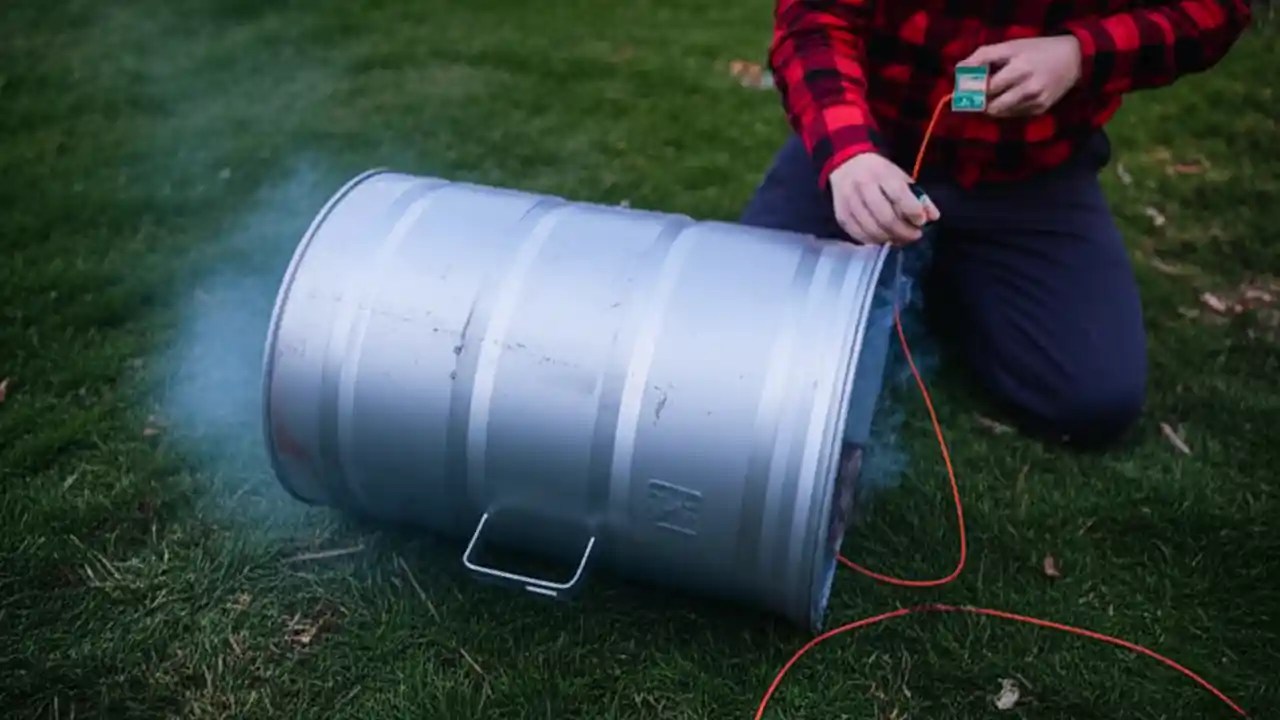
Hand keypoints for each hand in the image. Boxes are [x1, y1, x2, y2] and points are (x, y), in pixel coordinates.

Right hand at [828, 153, 939, 244]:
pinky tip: (882, 239)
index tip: (921, 221)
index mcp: (881, 174)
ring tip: (899, 239)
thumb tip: (933, 217)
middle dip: (903, 232)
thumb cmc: (878, 172)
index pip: (899, 195)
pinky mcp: (841, 215)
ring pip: (871, 230)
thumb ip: (917, 196)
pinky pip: (858, 235)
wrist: (846, 163)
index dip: (913, 212)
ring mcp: (849, 203)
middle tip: (914, 236)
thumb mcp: (900, 176)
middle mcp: (863, 187)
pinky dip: (873, 241)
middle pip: (885, 218)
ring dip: (889, 239)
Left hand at [959, 36, 1082, 116]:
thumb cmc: (1036, 50)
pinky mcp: (1040, 110)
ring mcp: (1035, 102)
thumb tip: (959, 69)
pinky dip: (1006, 108)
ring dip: (991, 107)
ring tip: (993, 95)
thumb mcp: (1010, 46)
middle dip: (979, 103)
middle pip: (991, 107)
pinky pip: (1013, 115)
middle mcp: (1028, 89)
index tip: (963, 90)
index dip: (972, 91)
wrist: (1073, 59)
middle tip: (974, 96)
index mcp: (1019, 69)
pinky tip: (1011, 97)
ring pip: (1000, 114)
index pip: (986, 88)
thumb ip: (983, 56)